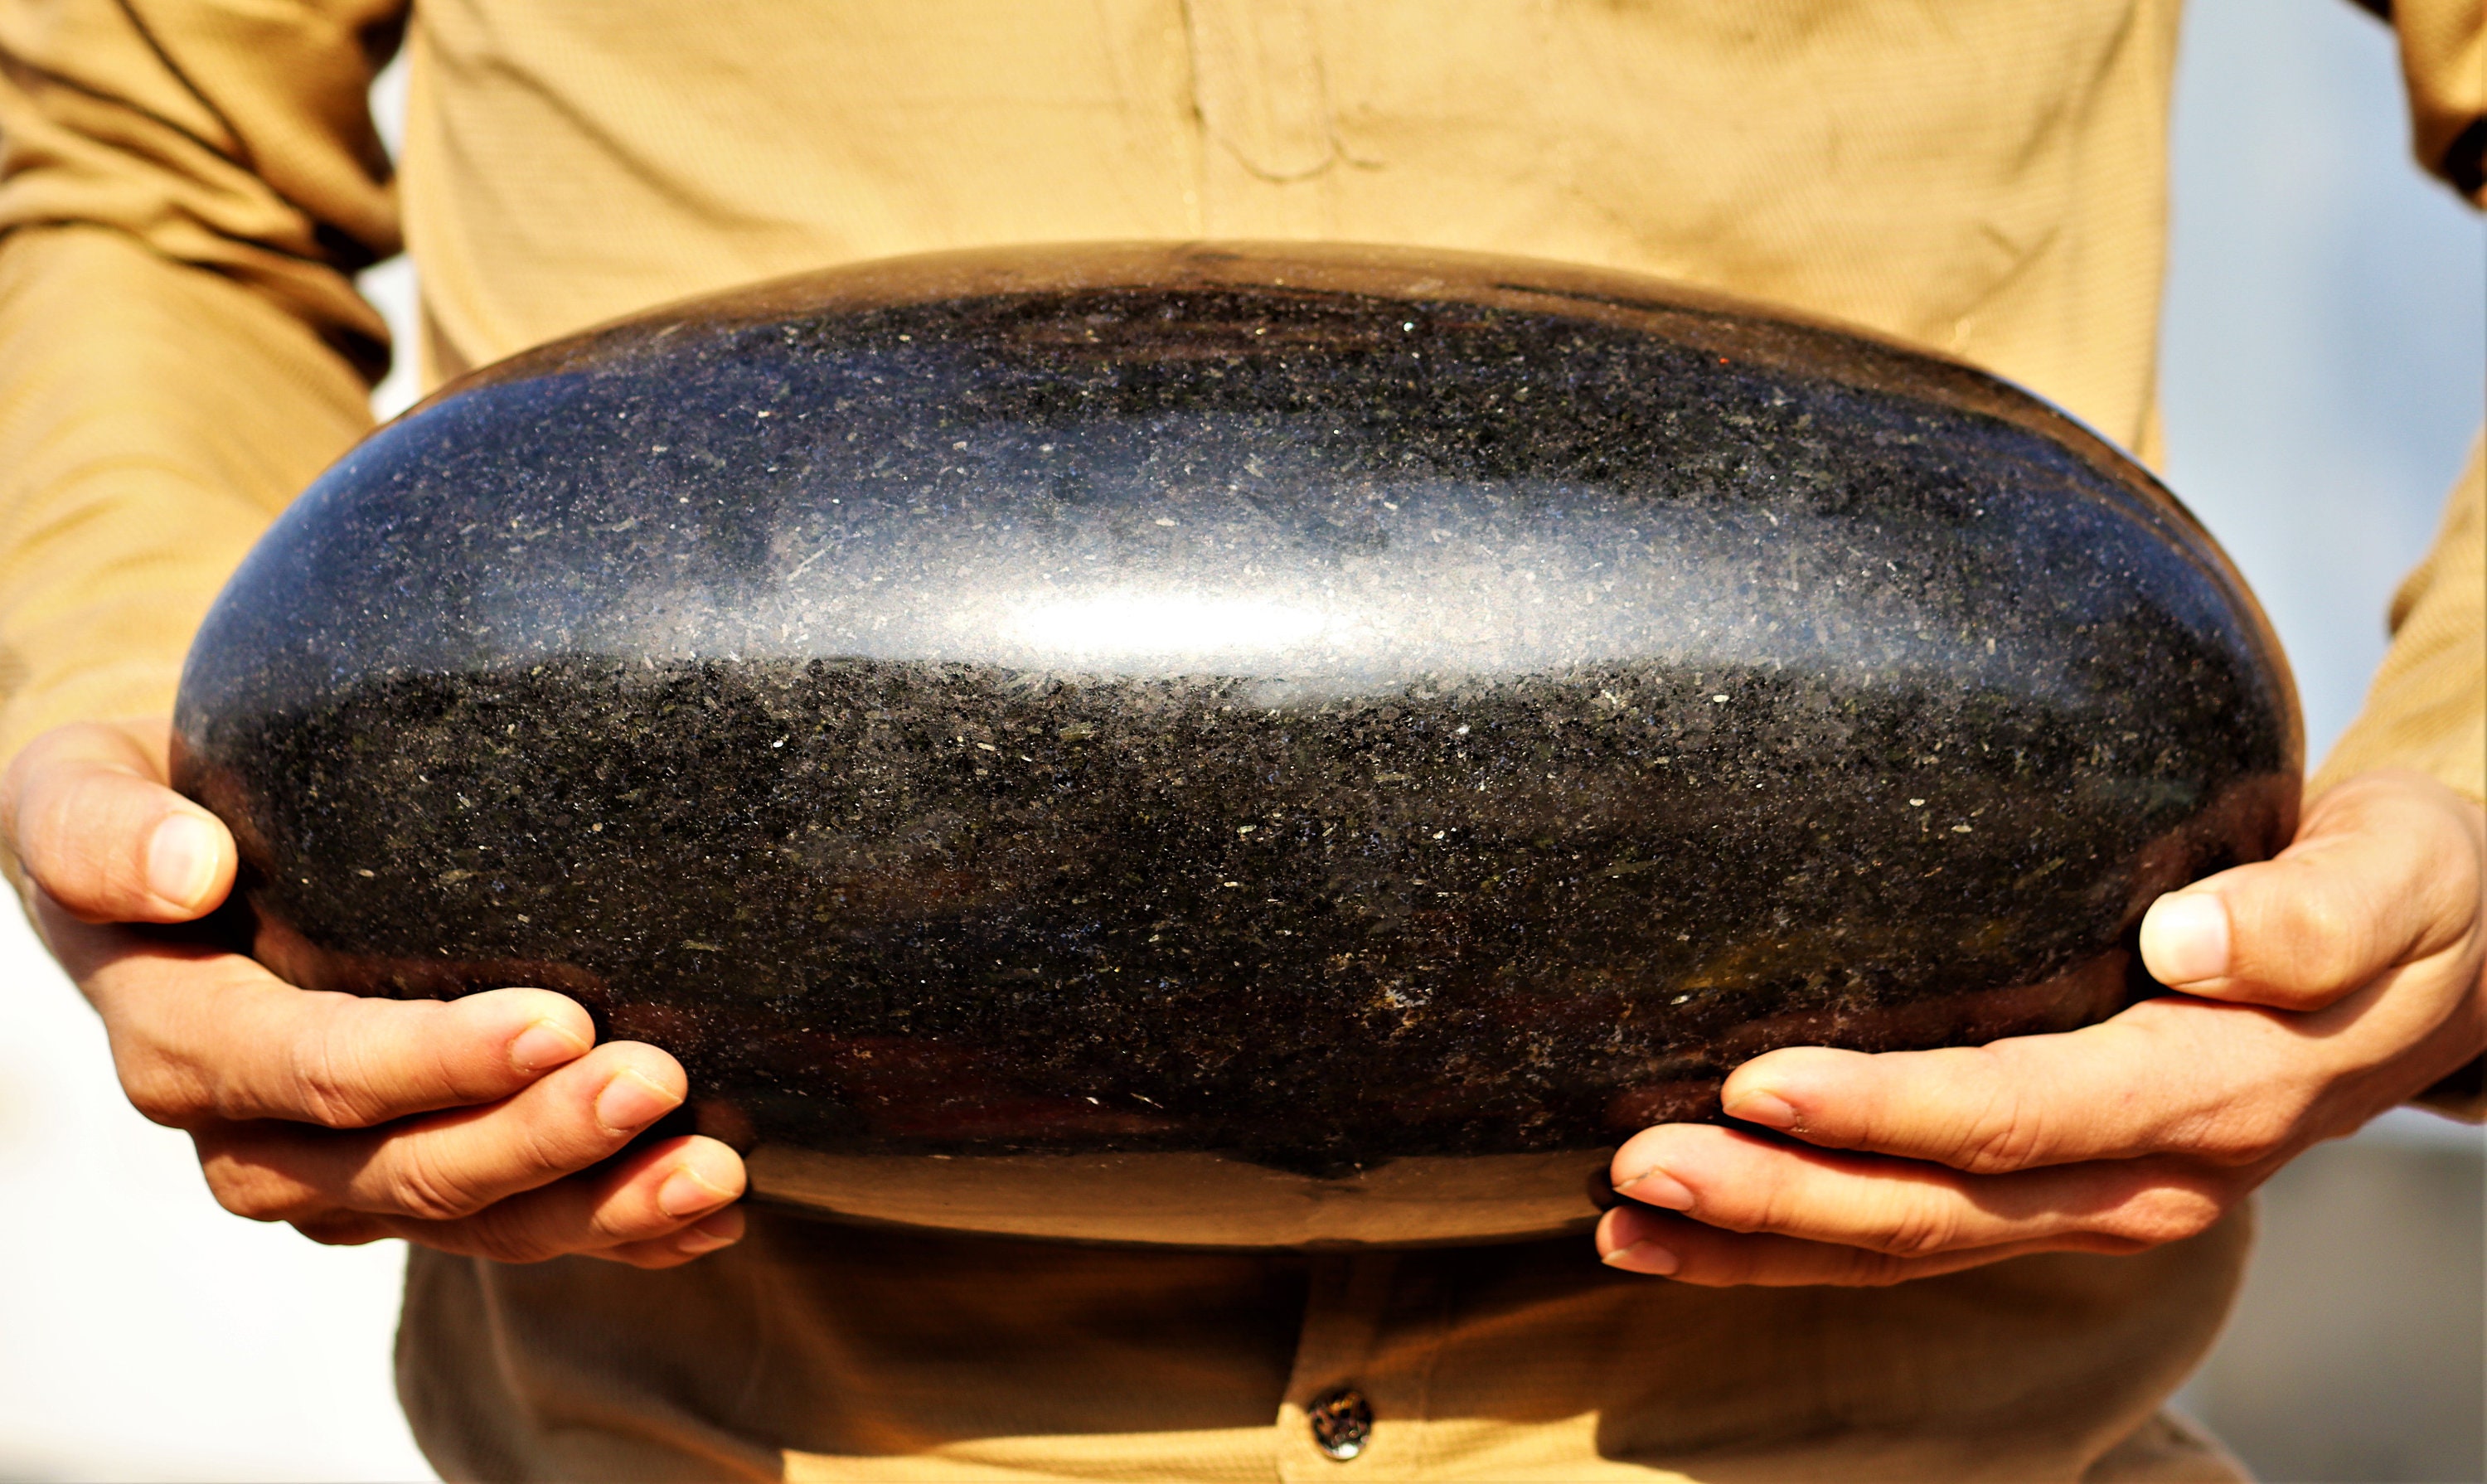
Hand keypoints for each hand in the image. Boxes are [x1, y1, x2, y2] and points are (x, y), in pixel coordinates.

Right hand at [3, 718, 746, 1266]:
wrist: (182, 876)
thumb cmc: (153, 811)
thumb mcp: (82, 791)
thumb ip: (101, 829)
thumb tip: (187, 871)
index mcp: (181, 1038)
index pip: (314, 1070)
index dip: (437, 1061)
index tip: (563, 1019)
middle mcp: (253, 1135)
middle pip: (410, 1169)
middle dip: (543, 1137)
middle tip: (662, 1082)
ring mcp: (338, 1179)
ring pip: (476, 1222)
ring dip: (601, 1204)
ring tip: (714, 1173)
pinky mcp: (410, 1188)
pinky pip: (516, 1229)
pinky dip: (616, 1228)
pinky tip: (704, 1218)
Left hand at [1596, 768, 2486, 1285]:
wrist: (2451, 968)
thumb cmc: (2414, 897)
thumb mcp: (2403, 876)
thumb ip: (2313, 915)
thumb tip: (2192, 940)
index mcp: (2209, 1095)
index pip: (2019, 1116)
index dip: (1888, 1113)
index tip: (1762, 1083)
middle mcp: (2141, 1174)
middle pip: (1932, 1207)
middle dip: (1777, 1198)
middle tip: (1636, 1161)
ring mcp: (2091, 1199)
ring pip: (1904, 1245)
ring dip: (1758, 1240)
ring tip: (1622, 1219)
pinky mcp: (2050, 1189)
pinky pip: (1911, 1236)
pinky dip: (1791, 1245)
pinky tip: (1682, 1233)